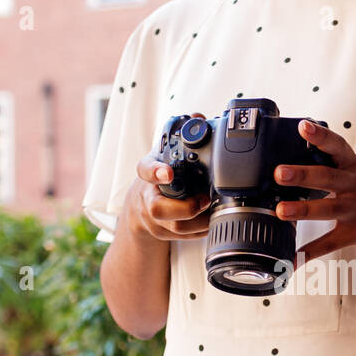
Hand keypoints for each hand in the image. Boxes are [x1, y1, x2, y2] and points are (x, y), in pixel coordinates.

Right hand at [127, 113, 212, 240]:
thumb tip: (198, 117)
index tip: (167, 172)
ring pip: (176, 228)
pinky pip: (186, 237)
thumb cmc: (159, 175)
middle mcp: (148, 198)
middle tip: (204, 199)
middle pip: (158, 209)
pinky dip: (202, 231)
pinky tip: (214, 221)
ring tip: (215, 210)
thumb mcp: (164, 153)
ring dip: (200, 221)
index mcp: (148, 174)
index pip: (146, 170)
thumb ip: (181, 136)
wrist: (140, 205)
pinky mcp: (165, 234)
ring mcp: (155, 220)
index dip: (156, 172)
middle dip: (184, 208)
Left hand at [273, 119, 355, 264]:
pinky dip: (310, 252)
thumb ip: (328, 166)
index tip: (303, 127)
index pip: (336, 146)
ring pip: (328, 208)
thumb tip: (290, 163)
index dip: (320, 136)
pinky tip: (294, 258)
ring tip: (281, 210)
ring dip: (303, 209)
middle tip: (280, 172)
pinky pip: (330, 243)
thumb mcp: (355, 174)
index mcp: (353, 166)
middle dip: (303, 174)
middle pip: (328, 177)